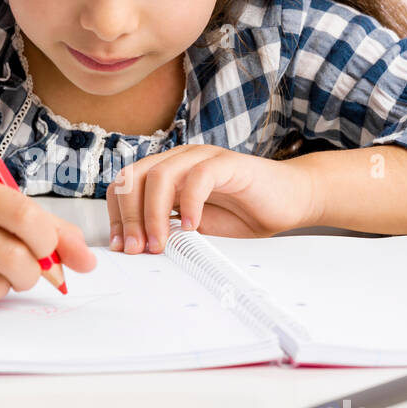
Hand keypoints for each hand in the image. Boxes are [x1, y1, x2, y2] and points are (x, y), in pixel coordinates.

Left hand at [105, 145, 320, 252]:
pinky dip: (190, 204)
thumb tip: (135, 248)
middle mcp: (178, 160)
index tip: (122, 247)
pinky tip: (192, 227)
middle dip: (129, 217)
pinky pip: (198, 178)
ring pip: (159, 176)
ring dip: (153, 215)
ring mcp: (202, 158)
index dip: (116, 216)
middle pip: (133, 178)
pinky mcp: (227, 163)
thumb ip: (167, 230)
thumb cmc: (244, 213)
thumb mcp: (194, 229)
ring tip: (160, 244)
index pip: (123, 185)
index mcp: (165, 172)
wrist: (290, 200)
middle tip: (137, 249)